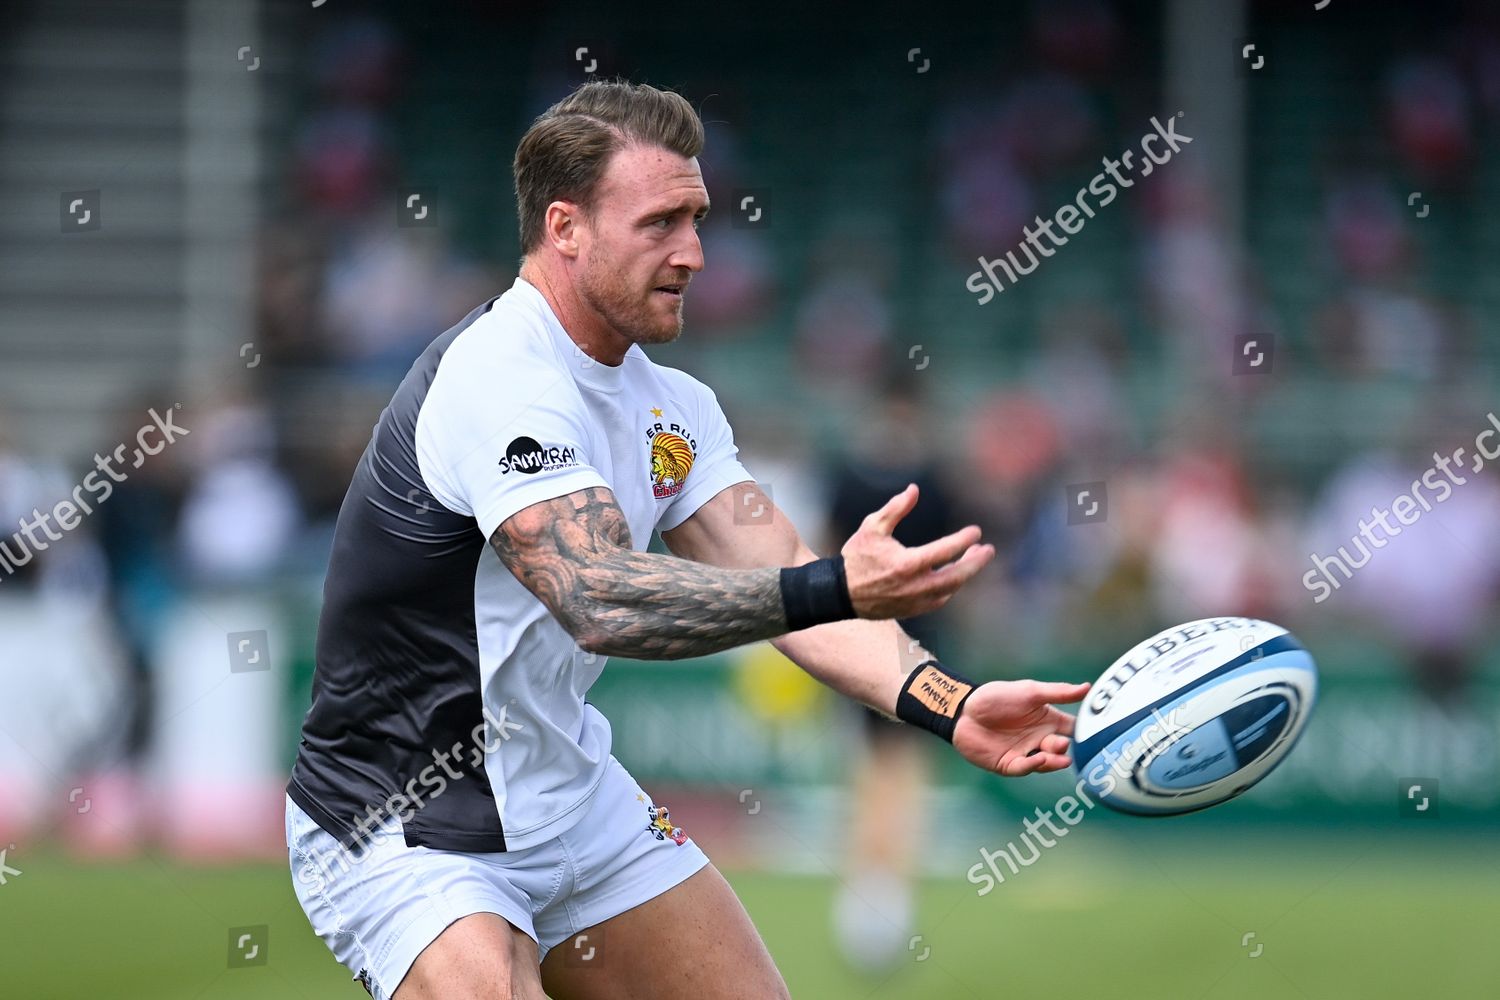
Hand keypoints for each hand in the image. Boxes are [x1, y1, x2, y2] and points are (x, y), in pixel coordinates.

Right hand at [840, 483, 994, 619]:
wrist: (841, 593)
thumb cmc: (857, 557)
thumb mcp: (872, 527)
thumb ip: (895, 508)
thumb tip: (914, 489)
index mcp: (907, 564)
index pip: (945, 551)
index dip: (963, 540)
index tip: (976, 531)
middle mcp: (916, 585)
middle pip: (957, 575)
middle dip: (976, 562)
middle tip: (988, 550)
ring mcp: (916, 601)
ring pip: (951, 588)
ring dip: (966, 573)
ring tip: (975, 558)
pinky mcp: (914, 610)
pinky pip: (940, 598)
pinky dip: (951, 586)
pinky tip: (956, 574)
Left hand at [952, 680, 1090, 776]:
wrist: (964, 710)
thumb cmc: (996, 697)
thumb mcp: (1029, 692)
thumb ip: (1058, 693)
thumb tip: (1087, 688)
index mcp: (1048, 721)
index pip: (1074, 729)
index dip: (1086, 732)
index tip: (1099, 735)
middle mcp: (1040, 739)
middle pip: (1062, 748)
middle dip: (1065, 748)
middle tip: (1063, 743)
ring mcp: (1026, 753)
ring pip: (1047, 762)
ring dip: (1054, 761)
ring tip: (1060, 758)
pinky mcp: (1009, 764)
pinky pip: (1025, 768)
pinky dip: (1033, 765)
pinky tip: (1038, 758)